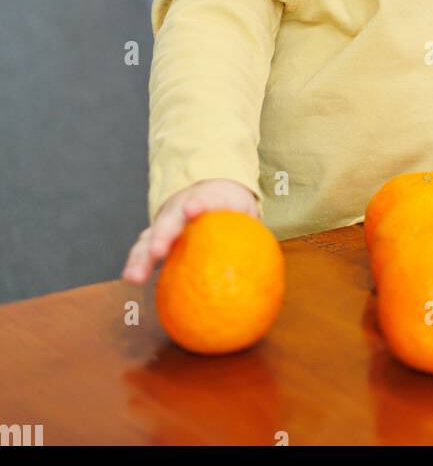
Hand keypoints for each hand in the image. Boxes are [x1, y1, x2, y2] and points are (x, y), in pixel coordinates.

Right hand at [121, 178, 260, 283]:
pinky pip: (144, 246)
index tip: (195, 209)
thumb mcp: (245, 212)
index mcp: (209, 198)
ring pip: (151, 233)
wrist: (209, 188)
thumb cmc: (231, 207)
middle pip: (171, 219)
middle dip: (163, 233)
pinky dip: (136, 259)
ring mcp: (166, 219)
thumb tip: (268, 268)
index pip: (207, 199)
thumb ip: (252, 230)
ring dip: (142, 253)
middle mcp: (183, 206)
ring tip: (134, 274)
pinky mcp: (155, 233)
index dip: (201, 204)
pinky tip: (131, 278)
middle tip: (158, 249)